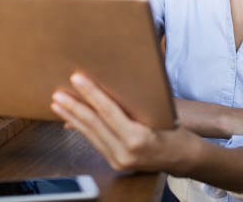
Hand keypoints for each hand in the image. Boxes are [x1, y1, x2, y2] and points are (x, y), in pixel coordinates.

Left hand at [51, 72, 187, 172]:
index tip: (77, 79)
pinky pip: (94, 142)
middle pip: (94, 125)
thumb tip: (111, 89)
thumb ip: (136, 104)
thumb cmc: (177, 134)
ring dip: (72, 117)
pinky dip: (81, 128)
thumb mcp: (161, 114)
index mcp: (138, 139)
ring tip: (58, 103)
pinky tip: (70, 119)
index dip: (91, 94)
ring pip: (90, 135)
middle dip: (74, 106)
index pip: (109, 113)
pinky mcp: (115, 163)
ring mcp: (119, 161)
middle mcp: (125, 153)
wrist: (184, 159)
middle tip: (59, 92)